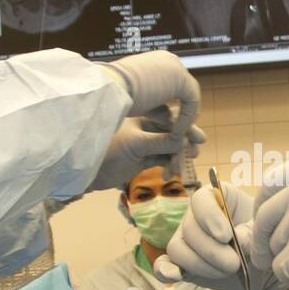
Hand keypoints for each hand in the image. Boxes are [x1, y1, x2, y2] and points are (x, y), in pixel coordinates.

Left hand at [87, 114, 206, 191]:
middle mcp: (147, 126)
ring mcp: (147, 142)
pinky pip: (164, 159)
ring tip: (180, 169)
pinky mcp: (145, 158)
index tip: (198, 139)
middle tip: (194, 155)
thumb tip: (184, 142)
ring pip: (171, 147)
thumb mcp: (136, 145)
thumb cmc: (109, 152)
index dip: (186, 127)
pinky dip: (170, 166)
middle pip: (174, 132)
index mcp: (143, 115)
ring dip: (178, 157)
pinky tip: (170, 175)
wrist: (90, 172)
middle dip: (185, 143)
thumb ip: (161, 142)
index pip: (171, 117)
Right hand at [102, 50, 199, 136]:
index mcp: (157, 60)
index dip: (172, 106)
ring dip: (185, 117)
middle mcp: (169, 60)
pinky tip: (175, 133)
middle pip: (184, 90)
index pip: (173, 85)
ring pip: (190, 97)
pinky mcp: (181, 78)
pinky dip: (186, 118)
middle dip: (183, 111)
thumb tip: (159, 113)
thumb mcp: (134, 96)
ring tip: (176, 135)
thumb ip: (149, 100)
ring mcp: (176, 67)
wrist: (107, 87)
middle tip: (178, 132)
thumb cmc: (112, 95)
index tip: (167, 126)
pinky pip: (191, 102)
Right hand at [154, 184, 288, 289]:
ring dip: (200, 264)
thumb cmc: (265, 242)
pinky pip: (163, 265)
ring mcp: (187, 240)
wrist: (266, 269)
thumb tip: (233, 240)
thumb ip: (248, 234)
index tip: (226, 236)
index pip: (200, 200)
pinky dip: (165, 271)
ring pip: (177, 248)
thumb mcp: (262, 233)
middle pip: (189, 228)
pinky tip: (176, 276)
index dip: (209, 217)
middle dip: (211, 250)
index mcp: (217, 198)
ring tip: (227, 271)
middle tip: (234, 263)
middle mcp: (196, 216)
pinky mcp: (183, 264)